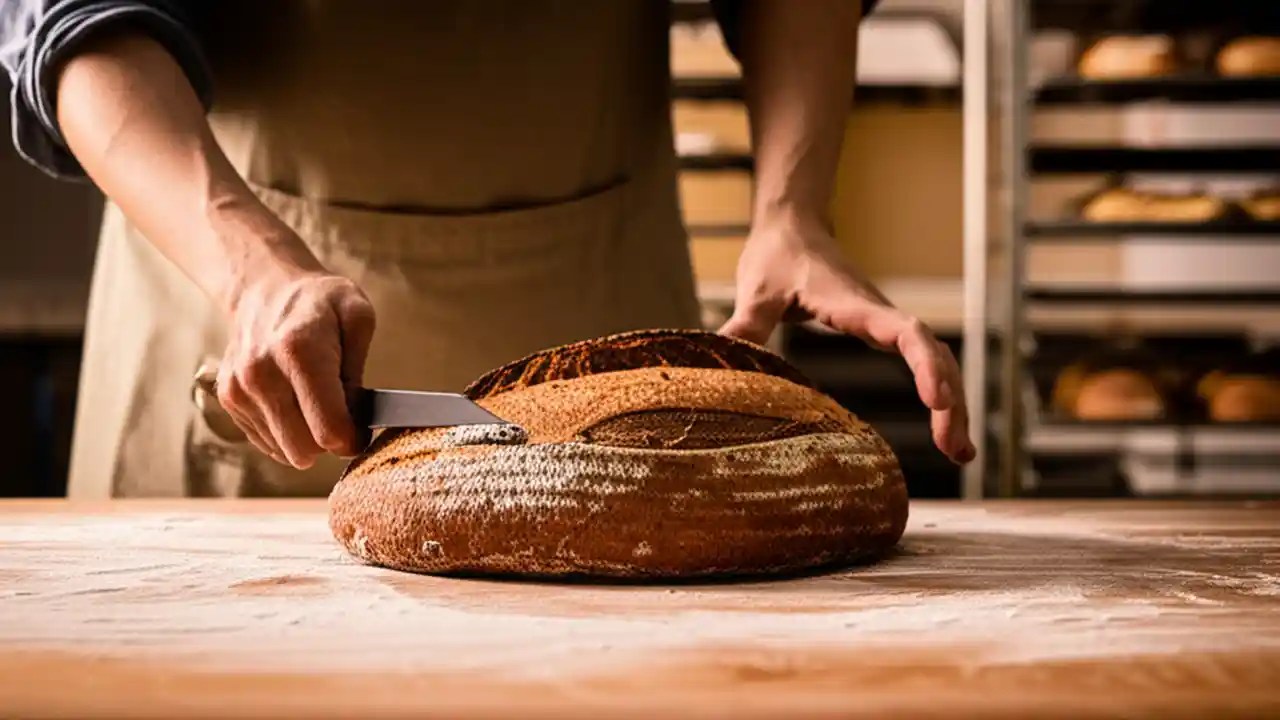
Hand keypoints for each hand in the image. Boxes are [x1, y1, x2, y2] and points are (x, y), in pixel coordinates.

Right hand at [215, 258, 375, 467]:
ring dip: (306, 437)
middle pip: (303, 450)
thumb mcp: (358, 317)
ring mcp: (239, 388)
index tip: (361, 429)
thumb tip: (354, 417)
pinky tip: (293, 402)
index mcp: (299, 351)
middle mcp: (261, 373)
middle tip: (341, 416)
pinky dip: (286, 432)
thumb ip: (359, 370)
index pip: (328, 430)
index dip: (352, 440)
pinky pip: (267, 442)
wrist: (265, 288)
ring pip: (284, 451)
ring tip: (314, 401)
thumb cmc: (320, 302)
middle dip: (329, 442)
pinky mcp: (228, 399)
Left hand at [719, 216, 974, 463]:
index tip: (936, 400)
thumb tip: (720, 356)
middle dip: (952, 402)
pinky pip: (922, 362)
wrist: (792, 226)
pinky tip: (944, 427)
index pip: (907, 333)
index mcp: (857, 305)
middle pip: (934, 355)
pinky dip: (938, 392)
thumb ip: (746, 323)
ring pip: (936, 361)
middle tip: (958, 451)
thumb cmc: (777, 254)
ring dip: (953, 403)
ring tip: (962, 454)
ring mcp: (883, 324)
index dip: (926, 365)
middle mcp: (880, 315)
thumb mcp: (757, 288)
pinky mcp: (878, 332)